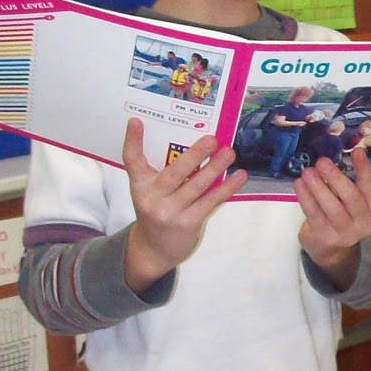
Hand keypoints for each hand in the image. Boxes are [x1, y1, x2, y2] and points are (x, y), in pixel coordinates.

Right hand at [122, 117, 245, 292]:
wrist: (153, 250)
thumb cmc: (156, 210)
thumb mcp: (150, 190)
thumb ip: (163, 169)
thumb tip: (194, 143)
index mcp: (140, 185)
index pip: (131, 161)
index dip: (132, 141)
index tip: (135, 121)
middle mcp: (153, 198)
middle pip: (174, 173)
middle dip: (194, 155)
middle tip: (212, 138)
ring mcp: (171, 212)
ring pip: (197, 186)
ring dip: (215, 168)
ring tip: (229, 152)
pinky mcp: (189, 224)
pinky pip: (210, 202)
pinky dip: (226, 188)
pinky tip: (239, 176)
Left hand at [294, 146, 370, 286]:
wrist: (329, 248)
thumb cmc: (341, 214)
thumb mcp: (352, 201)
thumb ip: (350, 181)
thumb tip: (338, 152)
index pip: (370, 187)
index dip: (364, 169)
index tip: (357, 151)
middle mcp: (362, 222)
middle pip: (351, 198)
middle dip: (336, 178)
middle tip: (322, 161)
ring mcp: (343, 232)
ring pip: (331, 207)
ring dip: (318, 187)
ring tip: (307, 171)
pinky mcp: (323, 236)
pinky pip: (313, 214)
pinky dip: (305, 198)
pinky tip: (299, 184)